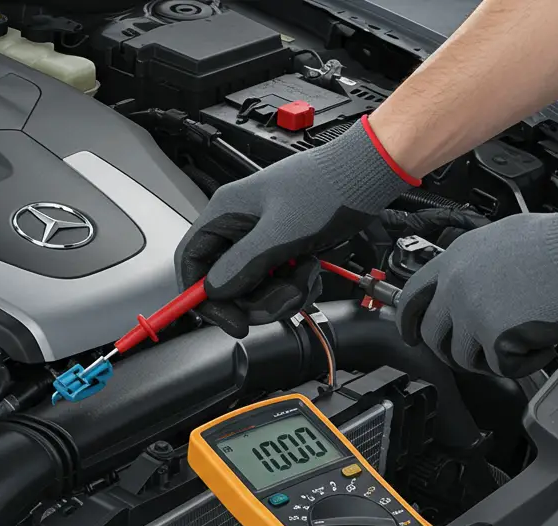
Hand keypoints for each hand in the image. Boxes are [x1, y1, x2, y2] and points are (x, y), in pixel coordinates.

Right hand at [176, 116, 417, 337]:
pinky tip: (311, 269)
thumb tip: (214, 290)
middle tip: (282, 298)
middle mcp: (239, 227)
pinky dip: (296, 286)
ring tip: (304, 274)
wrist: (366, 175)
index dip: (200, 295)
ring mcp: (261, 240)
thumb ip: (243, 264)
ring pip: (254, 288)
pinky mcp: (283, 249)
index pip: (191, 261)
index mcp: (226, 213)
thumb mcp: (281, 231)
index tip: (227, 319)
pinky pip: (276, 283)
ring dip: (281, 293)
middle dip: (256, 299)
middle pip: (226, 283)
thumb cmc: (326, 188)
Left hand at [396, 191, 557, 376]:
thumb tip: (472, 283)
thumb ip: (476, 264)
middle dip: (452, 351)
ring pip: (464, 357)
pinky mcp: (497, 336)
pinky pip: (501, 367)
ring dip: (490, 359)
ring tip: (518, 347)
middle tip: (476, 355)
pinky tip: (541, 347)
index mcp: (455, 259)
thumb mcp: (502, 238)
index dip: (408, 322)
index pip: (412, 297)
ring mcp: (473, 312)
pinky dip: (524, 363)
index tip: (410, 337)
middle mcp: (456, 286)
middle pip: (434, 336)